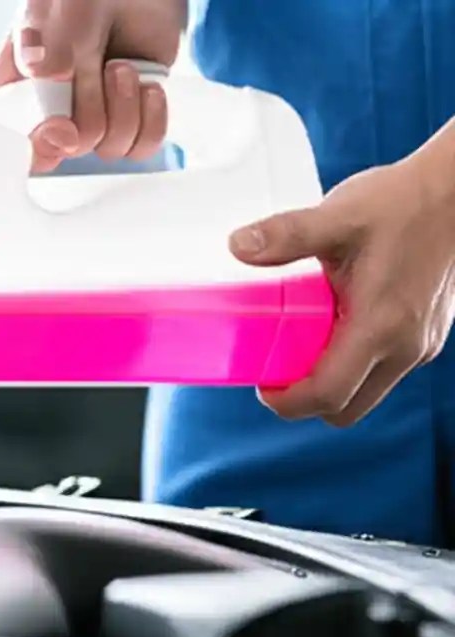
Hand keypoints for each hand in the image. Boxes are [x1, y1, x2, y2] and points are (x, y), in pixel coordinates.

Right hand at [0, 0, 185, 172]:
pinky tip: (147, 88)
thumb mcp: (54, 14)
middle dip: (91, 112)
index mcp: (20, 90)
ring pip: (108, 148)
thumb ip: (46, 47)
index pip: (17, 143)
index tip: (60, 129)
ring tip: (122, 67)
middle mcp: (54, 109)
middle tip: (98, 70)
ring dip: (123, 107)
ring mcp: (94, 113)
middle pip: (68, 149)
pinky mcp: (131, 114)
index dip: (39, 147)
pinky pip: (141, 145)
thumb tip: (50, 74)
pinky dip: (151, 119)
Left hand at [230, 148, 454, 426]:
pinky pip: (382, 369)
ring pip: (366, 391)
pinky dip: (351, 363)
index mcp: (381, 327)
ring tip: (298, 343)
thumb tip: (238, 246)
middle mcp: (406, 346)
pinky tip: (331, 324)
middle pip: (346, 407)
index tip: (261, 385)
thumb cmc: (402, 203)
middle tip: (274, 367)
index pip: (329, 394)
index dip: (288, 402)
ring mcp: (419, 344)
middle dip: (305, 398)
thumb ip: (288, 234)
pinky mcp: (424, 334)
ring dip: (329, 380)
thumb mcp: (338, 216)